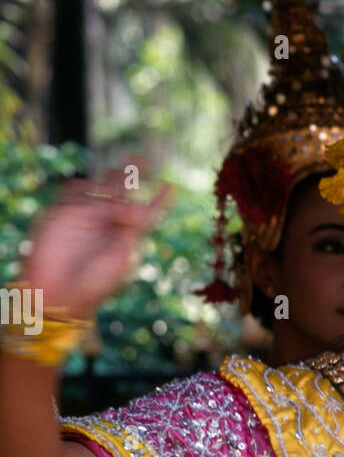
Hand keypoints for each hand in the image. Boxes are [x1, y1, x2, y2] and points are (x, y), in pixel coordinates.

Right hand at [22, 165, 172, 317]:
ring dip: (110, 177)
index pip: (145, 213)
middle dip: (132, 177)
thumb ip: (132, 230)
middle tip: (143, 160)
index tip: (171, 186)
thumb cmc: (94, 284)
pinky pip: (72, 192)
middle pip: (123, 193)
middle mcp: (107, 225)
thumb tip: (139, 206)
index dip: (159, 200)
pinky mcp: (62, 215)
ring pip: (100, 188)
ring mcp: (85, 218)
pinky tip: (89, 185)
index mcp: (126, 238)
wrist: (59, 296)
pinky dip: (80, 185)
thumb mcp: (121, 256)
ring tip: (121, 168)